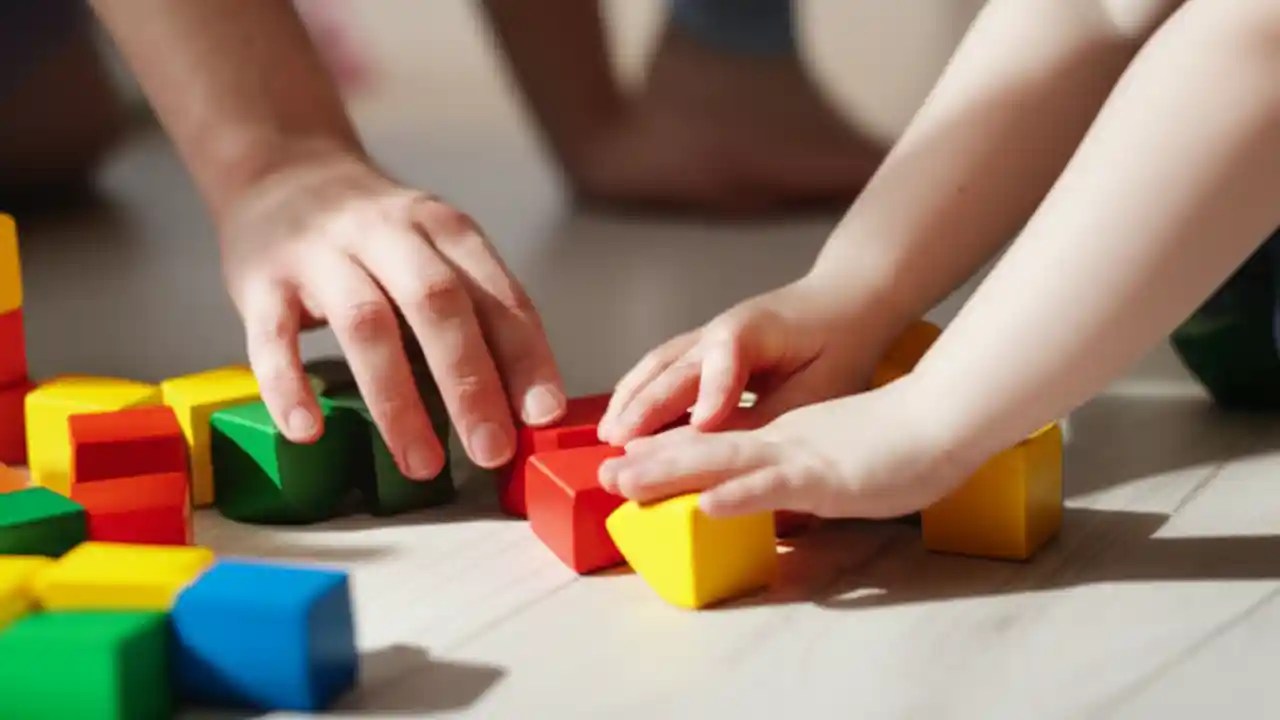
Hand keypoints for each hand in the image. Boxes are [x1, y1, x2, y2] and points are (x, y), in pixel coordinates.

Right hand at [219, 150, 565, 476]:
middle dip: (470, 383)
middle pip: (437, 305)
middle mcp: (388, 233)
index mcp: (445, 230)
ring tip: (422, 464)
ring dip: (397, 400)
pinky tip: (309, 431)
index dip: (526, 357)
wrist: (282, 171)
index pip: (497, 295)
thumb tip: (528, 403)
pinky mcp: (262, 278)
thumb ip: (477, 312)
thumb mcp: (436, 251)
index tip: (543, 415)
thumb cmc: (376, 236)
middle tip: (491, 451)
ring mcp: (321, 253)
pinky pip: (274, 336)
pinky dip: (290, 385)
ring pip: (366, 323)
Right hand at [597, 277, 903, 445]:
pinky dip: (637, 394)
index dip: (713, 392)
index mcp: (755, 332)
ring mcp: (703, 336)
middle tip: (620, 444)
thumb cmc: (837, 345)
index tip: (701, 427)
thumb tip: (737, 449)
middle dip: (646, 406)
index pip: (727, 358)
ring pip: (657, 366)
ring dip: (630, 400)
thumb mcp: (822, 387)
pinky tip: (621, 419)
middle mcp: (719, 330)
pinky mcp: (698, 349)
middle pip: (675, 366)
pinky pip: (659, 370)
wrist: (841, 301)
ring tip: (608, 436)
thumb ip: (776, 415)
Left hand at [599, 377, 967, 518]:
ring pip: (722, 461)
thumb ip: (809, 474)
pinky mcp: (825, 476)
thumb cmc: (903, 439)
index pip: (719, 444)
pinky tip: (705, 503)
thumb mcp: (841, 458)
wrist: (945, 413)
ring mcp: (799, 455)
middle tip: (605, 473)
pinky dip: (737, 495)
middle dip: (651, 463)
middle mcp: (781, 440)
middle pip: (704, 449)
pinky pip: (774, 485)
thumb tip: (784, 496)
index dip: (673, 453)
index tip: (633, 462)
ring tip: (625, 482)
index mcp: (785, 437)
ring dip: (670, 472)